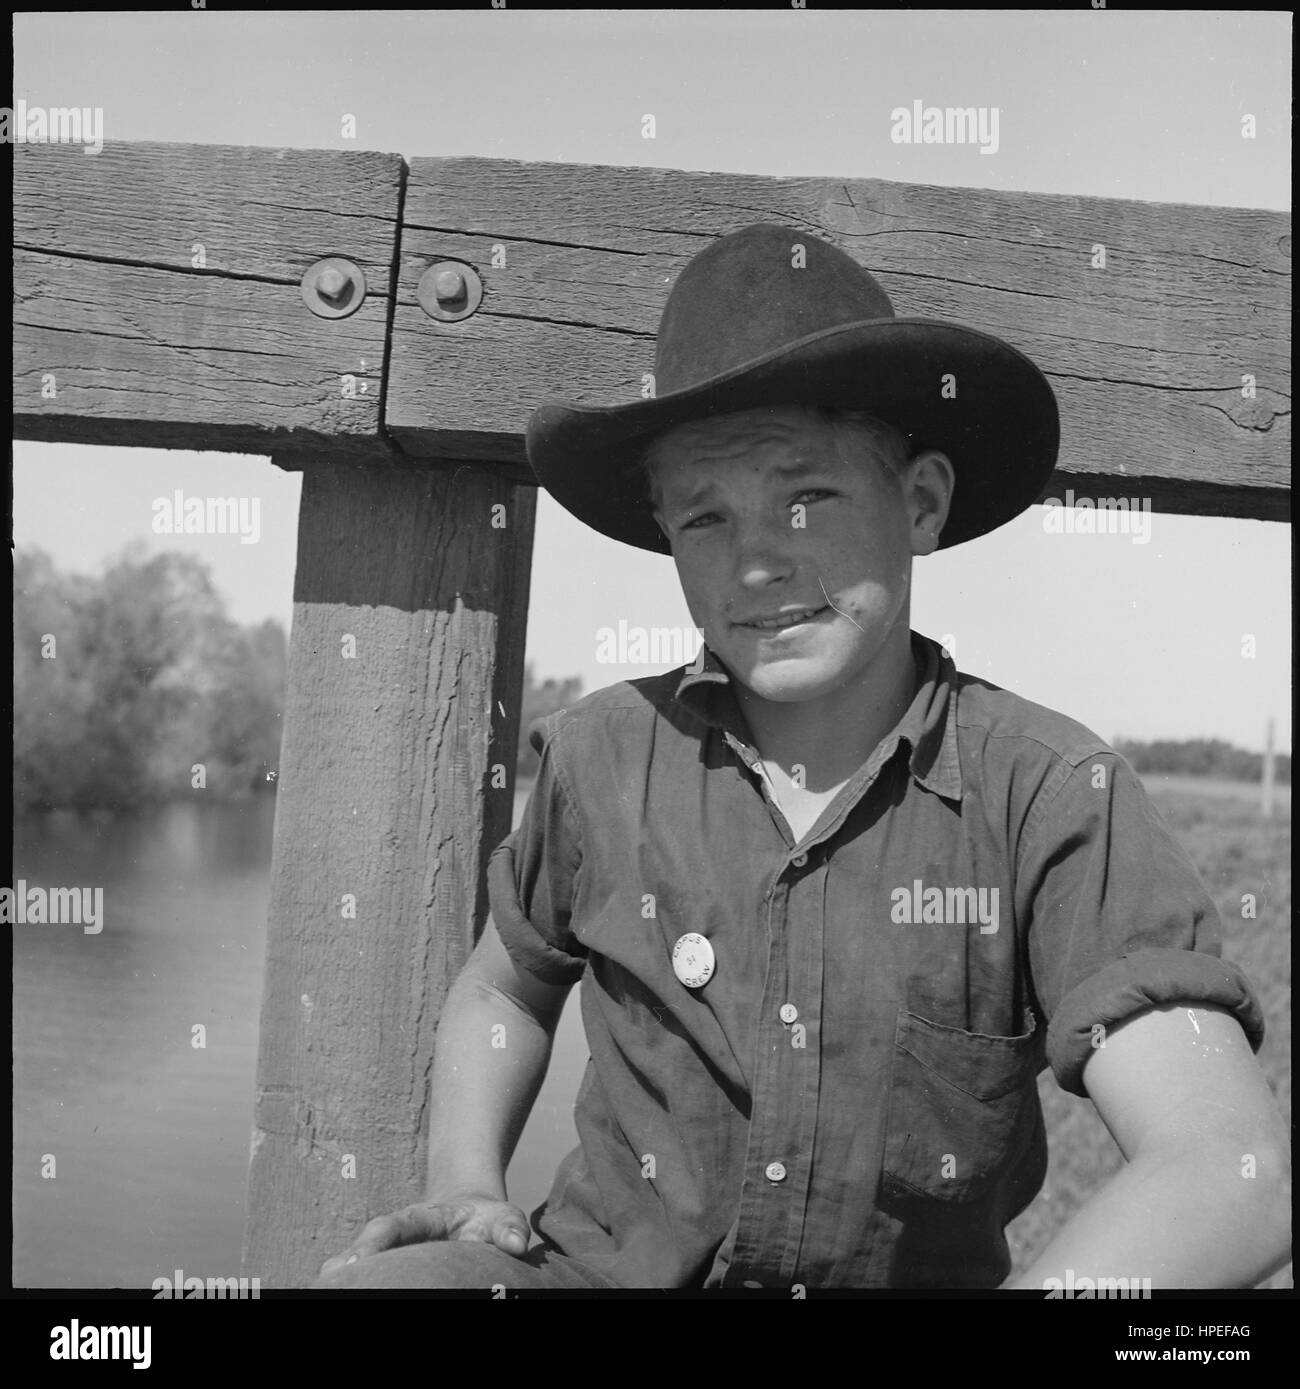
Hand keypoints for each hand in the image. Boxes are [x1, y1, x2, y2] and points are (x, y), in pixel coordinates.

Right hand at [318, 1194, 530, 1277]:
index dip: (374, 1243)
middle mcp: (395, 1234)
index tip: (357, 1260)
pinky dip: (351, 1287)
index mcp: (420, 1218)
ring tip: (323, 1293)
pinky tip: (338, 1297)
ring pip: (354, 1267)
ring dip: (341, 1280)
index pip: (393, 1227)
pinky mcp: (385, 1270)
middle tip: (331, 1283)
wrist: (469, 1213)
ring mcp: (386, 1253)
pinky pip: (363, 1280)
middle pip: (363, 1249)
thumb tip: (517, 1244)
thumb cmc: (487, 1220)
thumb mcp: (502, 1217)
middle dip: (347, 1266)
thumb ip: (508, 1228)